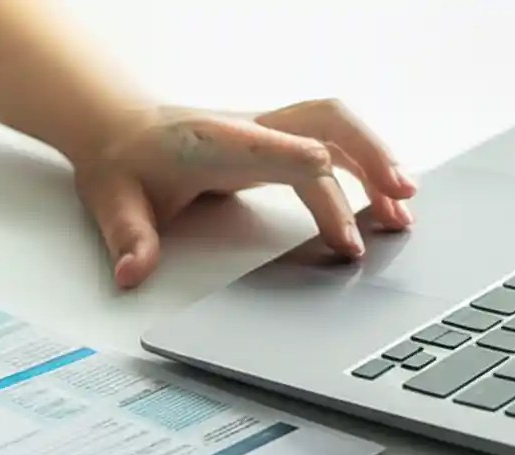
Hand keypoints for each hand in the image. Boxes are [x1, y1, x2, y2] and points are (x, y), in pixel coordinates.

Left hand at [71, 99, 417, 287]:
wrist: (116, 129)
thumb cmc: (120, 163)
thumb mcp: (111, 203)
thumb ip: (127, 238)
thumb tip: (132, 273)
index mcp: (211, 140)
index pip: (268, 145)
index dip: (301, 164)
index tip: (333, 193)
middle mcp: (248, 128)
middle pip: (323, 121)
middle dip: (366, 154)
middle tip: (399, 199)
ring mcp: (266, 132)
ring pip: (336, 129)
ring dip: (376, 161)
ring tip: (404, 211)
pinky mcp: (275, 143)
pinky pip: (330, 146)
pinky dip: (363, 168)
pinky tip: (382, 203)